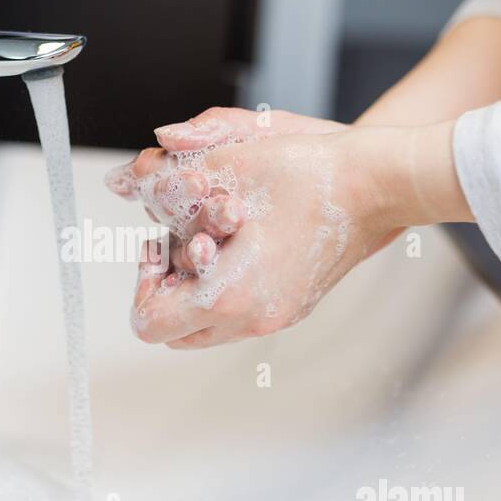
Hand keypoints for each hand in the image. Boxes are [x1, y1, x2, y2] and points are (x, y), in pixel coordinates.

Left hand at [106, 108, 466, 347]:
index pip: (149, 323)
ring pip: (204, 327)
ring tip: (211, 236)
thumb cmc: (309, 174)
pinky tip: (239, 242)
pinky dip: (224, 287)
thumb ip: (164, 179)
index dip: (143, 282)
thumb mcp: (222, 166)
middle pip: (173, 333)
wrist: (376, 185)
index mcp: (227, 295)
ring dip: (194, 287)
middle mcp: (252, 318)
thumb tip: (124, 181)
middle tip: (181, 240)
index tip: (159, 243)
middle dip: (165, 287)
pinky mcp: (291, 309)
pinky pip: (238, 316)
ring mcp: (275, 318)